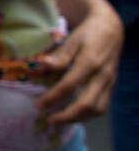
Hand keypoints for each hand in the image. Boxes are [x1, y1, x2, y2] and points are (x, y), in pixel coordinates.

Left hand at [34, 8, 123, 125]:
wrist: (111, 29)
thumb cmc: (87, 34)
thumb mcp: (71, 40)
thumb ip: (58, 57)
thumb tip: (40, 66)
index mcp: (89, 62)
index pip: (69, 85)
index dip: (53, 98)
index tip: (38, 105)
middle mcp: (102, 75)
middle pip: (87, 104)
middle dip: (67, 116)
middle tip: (49, 121)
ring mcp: (110, 82)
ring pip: (98, 109)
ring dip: (78, 119)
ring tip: (60, 120)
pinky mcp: (112, 86)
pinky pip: (103, 106)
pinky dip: (88, 115)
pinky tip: (74, 115)